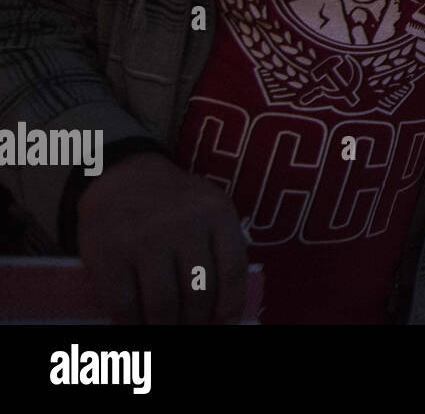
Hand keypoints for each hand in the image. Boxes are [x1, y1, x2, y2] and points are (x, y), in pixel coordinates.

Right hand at [77, 153, 246, 323]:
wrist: (123, 176)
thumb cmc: (175, 202)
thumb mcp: (210, 209)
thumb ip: (222, 248)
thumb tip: (228, 309)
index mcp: (217, 213)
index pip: (234, 271)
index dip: (232, 306)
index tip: (225, 324)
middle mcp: (184, 224)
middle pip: (199, 293)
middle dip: (197, 322)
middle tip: (192, 327)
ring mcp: (145, 239)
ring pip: (164, 305)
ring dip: (167, 328)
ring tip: (168, 328)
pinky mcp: (110, 254)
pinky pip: (124, 305)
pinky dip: (132, 325)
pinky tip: (136, 326)